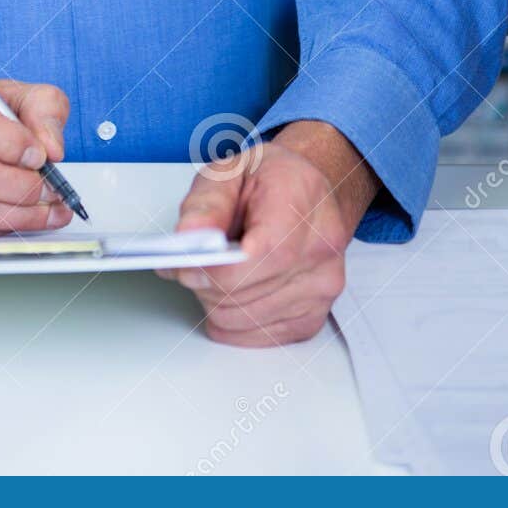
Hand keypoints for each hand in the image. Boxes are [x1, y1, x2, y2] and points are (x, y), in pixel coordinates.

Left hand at [162, 122, 377, 346]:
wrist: (310, 193)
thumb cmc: (270, 179)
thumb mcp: (229, 170)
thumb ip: (206, 202)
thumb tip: (188, 236)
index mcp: (302, 202)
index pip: (263, 255)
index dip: (217, 270)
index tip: (185, 264)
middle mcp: (320, 249)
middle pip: (248, 293)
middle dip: (205, 283)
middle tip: (191, 261)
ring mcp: (322, 287)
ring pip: (244, 320)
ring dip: (214, 301)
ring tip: (214, 270)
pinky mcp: (313, 317)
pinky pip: (255, 336)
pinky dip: (231, 319)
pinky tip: (231, 289)